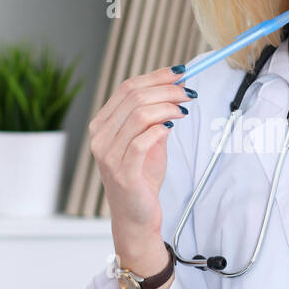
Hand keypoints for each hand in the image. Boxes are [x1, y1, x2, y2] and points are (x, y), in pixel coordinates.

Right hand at [88, 65, 194, 243]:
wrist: (137, 216)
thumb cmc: (142, 178)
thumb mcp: (149, 142)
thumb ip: (156, 117)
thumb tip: (175, 88)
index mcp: (103, 124)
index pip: (127, 88)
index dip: (156, 76)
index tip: (181, 72)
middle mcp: (100, 137)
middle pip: (134, 97)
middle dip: (166, 89)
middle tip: (189, 92)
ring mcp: (108, 155)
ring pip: (139, 115)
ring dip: (167, 107)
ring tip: (184, 110)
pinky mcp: (122, 172)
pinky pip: (142, 141)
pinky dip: (160, 129)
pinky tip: (172, 127)